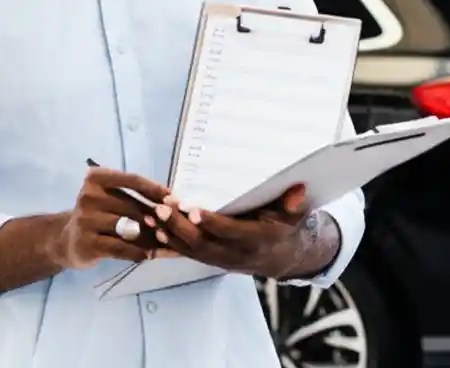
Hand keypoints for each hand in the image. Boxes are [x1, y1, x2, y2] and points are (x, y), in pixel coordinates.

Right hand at [47, 166, 169, 269]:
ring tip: (167, 243)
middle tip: (177, 227)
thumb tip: (175, 205)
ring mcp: (85, 220)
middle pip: (133, 206)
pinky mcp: (87, 243)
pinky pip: (121, 247)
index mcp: (97, 178)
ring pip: (129, 228)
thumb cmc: (99, 216)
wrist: (69, 241)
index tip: (174, 199)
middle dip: (157, 218)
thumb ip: (139, 200)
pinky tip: (149, 255)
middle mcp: (88, 195)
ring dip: (151, 237)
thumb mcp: (114, 201)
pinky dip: (138, 252)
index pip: (133, 180)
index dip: (156, 190)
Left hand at [150, 184, 339, 278]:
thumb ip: (293, 203)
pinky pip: (186, 253)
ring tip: (151, 216)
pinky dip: (168, 242)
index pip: (230, 232)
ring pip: (191, 250)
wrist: (283, 257)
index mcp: (257, 239)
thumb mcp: (295, 215)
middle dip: (180, 226)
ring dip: (169, 233)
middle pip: (203, 244)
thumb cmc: (285, 227)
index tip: (192, 209)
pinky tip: (152, 228)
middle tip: (162, 207)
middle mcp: (236, 254)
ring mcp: (221, 259)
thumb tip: (298, 190)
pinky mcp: (210, 259)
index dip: (211, 223)